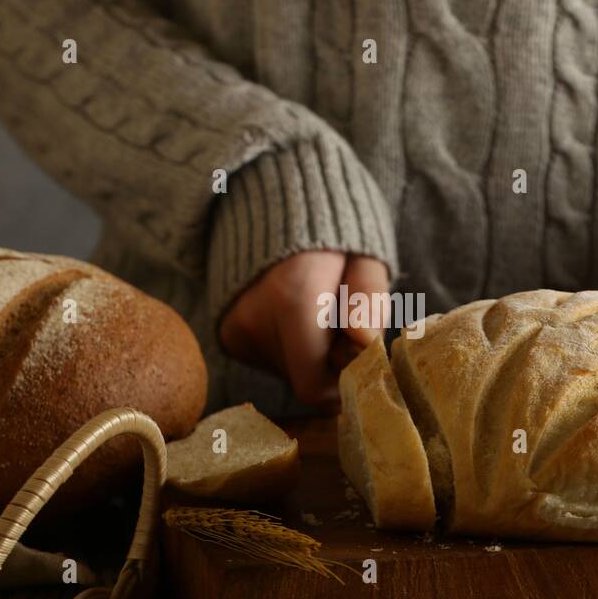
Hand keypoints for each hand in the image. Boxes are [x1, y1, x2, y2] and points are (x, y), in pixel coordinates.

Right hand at [219, 250, 388, 411]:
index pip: (315, 386)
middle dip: (331, 362)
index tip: (360, 351)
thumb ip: (368, 297)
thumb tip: (367, 341)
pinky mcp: (229, 337)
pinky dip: (292, 347)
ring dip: (313, 354)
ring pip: (291, 373)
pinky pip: (273, 361)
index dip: (343, 378)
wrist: (274, 211)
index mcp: (292, 296)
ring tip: (317, 311)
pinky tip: (296, 315)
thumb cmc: (333, 235)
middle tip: (341, 321)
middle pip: (304, 380)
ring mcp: (236, 331)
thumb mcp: (364, 256)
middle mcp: (254, 321)